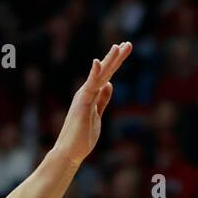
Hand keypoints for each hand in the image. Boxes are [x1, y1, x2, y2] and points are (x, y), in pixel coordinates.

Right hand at [53, 43, 131, 166]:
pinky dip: (94, 74)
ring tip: (118, 48)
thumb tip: (110, 84)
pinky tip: (98, 62)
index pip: (106, 75)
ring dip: (109, 61)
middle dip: (116, 58)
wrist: (69, 152)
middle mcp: (87, 92)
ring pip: (99, 76)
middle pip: (105, 71)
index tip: (124, 49)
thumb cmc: (82, 137)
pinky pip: (90, 86)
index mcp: (91, 95)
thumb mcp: (98, 115)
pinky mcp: (82, 104)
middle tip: (128, 44)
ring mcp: (84, 97)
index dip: (116, 62)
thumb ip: (103, 99)